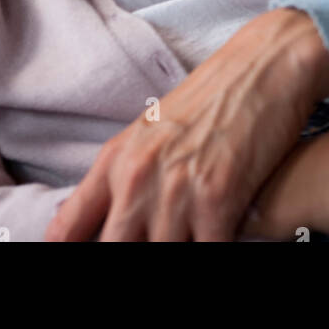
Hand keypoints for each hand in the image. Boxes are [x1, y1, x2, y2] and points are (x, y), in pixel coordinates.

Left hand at [44, 7, 328, 241]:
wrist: (262, 65)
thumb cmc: (211, 99)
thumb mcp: (152, 133)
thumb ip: (123, 179)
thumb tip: (96, 222)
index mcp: (115, 160)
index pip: (67, 226)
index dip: (66, 251)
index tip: (74, 263)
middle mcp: (137, 176)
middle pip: (112, 250)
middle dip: (126, 257)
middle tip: (149, 244)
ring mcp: (175, 189)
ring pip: (159, 256)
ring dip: (176, 250)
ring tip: (187, 238)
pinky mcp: (217, 199)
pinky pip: (206, 254)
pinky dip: (210, 252)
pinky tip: (219, 239)